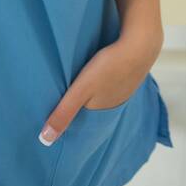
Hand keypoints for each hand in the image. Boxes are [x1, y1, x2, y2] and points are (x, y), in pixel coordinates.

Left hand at [38, 31, 160, 145]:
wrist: (140, 44)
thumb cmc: (109, 67)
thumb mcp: (81, 90)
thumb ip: (64, 113)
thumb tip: (45, 140)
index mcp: (100, 113)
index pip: (81, 123)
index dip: (69, 121)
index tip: (55, 120)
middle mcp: (112, 106)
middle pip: (90, 109)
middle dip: (79, 108)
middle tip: (63, 103)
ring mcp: (122, 91)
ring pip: (100, 96)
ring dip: (90, 93)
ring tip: (77, 88)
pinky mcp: (126, 76)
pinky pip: (109, 84)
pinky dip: (101, 82)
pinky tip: (96, 73)